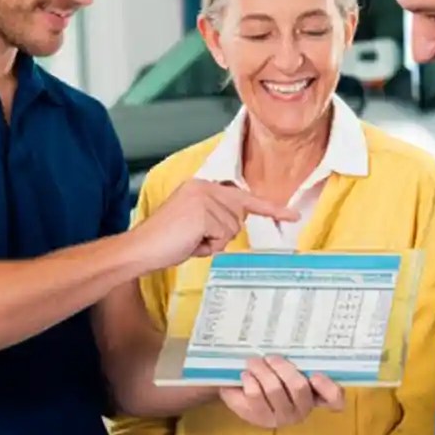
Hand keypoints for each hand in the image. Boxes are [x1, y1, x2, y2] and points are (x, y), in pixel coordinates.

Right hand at [132, 179, 298, 268]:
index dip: (270, 209)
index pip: (243, 197)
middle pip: (239, 217)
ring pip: (232, 230)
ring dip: (212, 242)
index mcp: (202, 186)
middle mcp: (205, 187)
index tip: (293, 216)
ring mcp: (205, 198)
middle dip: (220, 234)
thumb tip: (233, 226)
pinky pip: (222, 238)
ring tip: (187, 240)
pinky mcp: (204, 212)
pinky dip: (207, 247)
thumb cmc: (164, 241)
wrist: (141, 248)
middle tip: (192, 238)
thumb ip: (215, 219)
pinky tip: (188, 242)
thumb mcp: (193, 223)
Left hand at [218, 355, 344, 427]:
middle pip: (299, 387)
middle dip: (282, 367)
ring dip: (262, 370)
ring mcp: (281, 418)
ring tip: (254, 362)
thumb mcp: (288, 366)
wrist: (243, 390)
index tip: (316, 375)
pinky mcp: (260, 419)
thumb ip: (299, 360)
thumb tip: (298, 340)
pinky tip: (247, 376)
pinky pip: (255, 395)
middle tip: (269, 357)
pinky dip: (250, 380)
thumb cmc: (272, 374)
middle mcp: (302, 410)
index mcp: (315, 395)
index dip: (329, 388)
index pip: (335, 399)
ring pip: (274, 389)